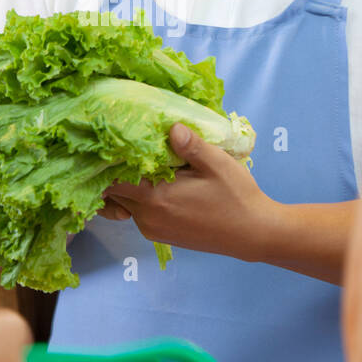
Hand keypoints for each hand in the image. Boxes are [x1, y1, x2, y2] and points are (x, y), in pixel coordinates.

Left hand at [101, 123, 273, 261]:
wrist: (253, 233)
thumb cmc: (236, 197)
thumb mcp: (217, 164)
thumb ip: (191, 146)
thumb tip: (171, 127)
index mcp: (155, 198)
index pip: (112, 181)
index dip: (108, 161)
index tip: (113, 143)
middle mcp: (147, 217)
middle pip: (114, 193)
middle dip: (116, 172)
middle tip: (127, 149)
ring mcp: (152, 229)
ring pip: (125, 203)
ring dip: (129, 185)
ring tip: (145, 164)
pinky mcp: (160, 235)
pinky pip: (138, 213)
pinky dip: (140, 198)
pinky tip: (159, 183)